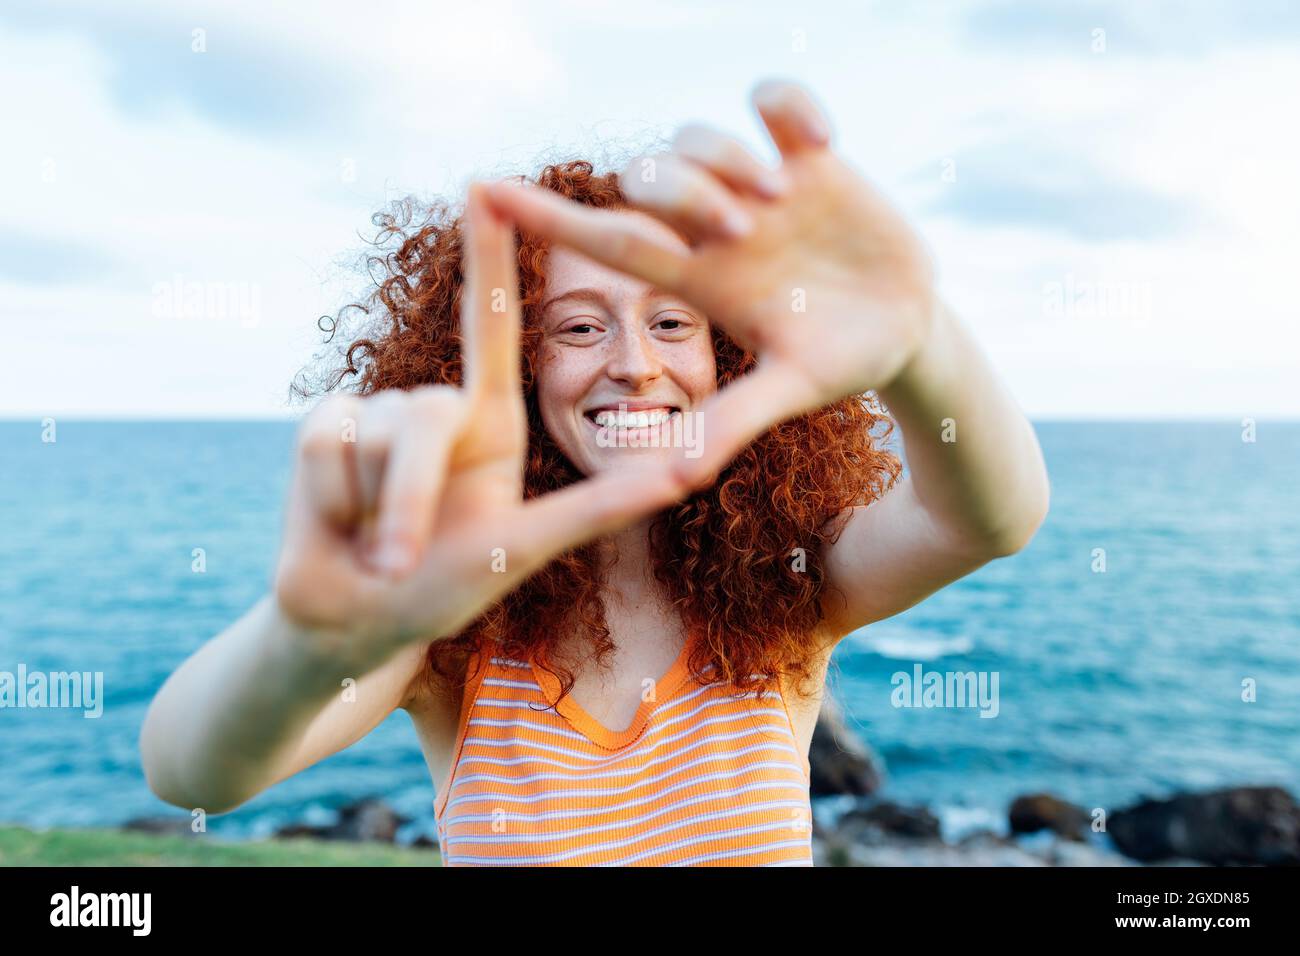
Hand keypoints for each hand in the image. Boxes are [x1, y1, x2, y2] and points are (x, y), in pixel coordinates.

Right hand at [273, 185, 691, 663]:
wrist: (357, 621)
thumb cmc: (445, 587)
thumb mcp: (524, 551)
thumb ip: (595, 509)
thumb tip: (681, 474)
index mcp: (490, 421)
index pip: (490, 331)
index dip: (488, 262)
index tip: (487, 190)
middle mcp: (435, 408)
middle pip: (427, 414)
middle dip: (408, 496)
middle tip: (395, 566)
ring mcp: (374, 414)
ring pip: (375, 435)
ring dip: (375, 513)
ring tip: (379, 552)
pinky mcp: (320, 427)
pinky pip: (326, 442)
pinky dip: (334, 501)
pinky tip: (339, 525)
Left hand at [485, 79, 935, 484]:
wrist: (904, 327)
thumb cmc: (839, 363)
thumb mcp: (791, 390)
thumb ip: (733, 422)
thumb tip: (677, 477)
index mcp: (697, 279)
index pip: (609, 241)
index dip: (547, 219)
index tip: (484, 191)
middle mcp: (715, 226)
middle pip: (651, 178)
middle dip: (681, 191)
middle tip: (743, 230)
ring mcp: (759, 186)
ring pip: (700, 136)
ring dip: (729, 160)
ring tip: (782, 199)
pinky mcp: (811, 156)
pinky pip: (776, 99)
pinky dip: (789, 103)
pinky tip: (817, 136)